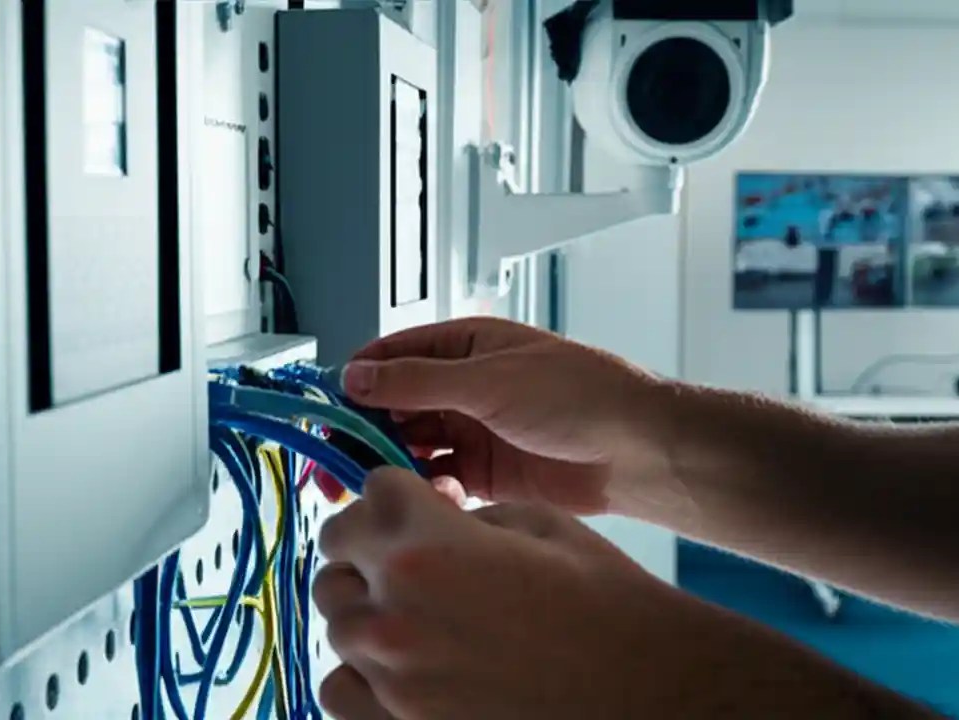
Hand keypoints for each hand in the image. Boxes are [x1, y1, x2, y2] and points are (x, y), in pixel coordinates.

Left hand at [312, 468, 743, 719]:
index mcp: (425, 544)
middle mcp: (393, 612)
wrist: (650, 694)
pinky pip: (340, 690)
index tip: (418, 508)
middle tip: (417, 559)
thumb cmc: (606, 605)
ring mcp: (393, 681)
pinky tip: (409, 668)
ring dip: (370, 609)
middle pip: (337, 558)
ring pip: (337, 624)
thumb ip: (467, 518)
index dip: (400, 495)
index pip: (369, 493)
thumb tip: (431, 523)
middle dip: (373, 548)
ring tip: (421, 616)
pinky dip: (364, 674)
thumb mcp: (541, 525)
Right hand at [343, 317, 674, 515]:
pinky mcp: (485, 473)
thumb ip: (419, 380)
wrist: (635, 450)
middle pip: (392, 407)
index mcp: (464, 347)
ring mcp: (473, 430)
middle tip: (332, 468)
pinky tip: (428, 498)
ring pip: (410, 447)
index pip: (389, 358)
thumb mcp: (491, 380)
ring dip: (389, 466)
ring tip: (371, 490)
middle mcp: (463, 387)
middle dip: (361, 434)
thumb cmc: (580, 396)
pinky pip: (437, 480)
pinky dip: (425, 489)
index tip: (322, 416)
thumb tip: (356, 375)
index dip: (352, 385)